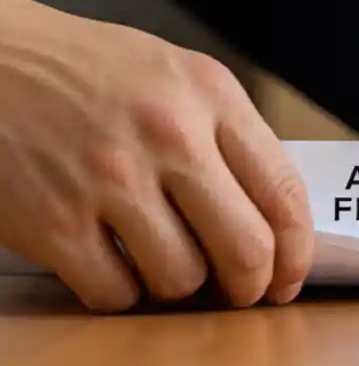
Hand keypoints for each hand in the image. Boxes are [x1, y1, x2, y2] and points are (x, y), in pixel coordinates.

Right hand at [0, 0, 311, 311]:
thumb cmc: (86, 71)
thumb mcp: (175, 75)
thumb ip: (227, 136)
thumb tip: (272, 219)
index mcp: (210, 95)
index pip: (283, 191)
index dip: (297, 252)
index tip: (289, 278)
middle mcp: (169, 136)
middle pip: (246, 248)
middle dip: (251, 287)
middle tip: (239, 293)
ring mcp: (109, 181)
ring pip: (181, 280)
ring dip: (176, 286)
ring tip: (157, 257)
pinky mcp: (53, 222)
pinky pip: (115, 294)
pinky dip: (119, 292)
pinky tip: (109, 261)